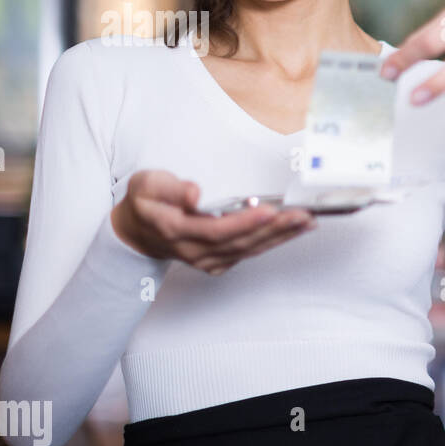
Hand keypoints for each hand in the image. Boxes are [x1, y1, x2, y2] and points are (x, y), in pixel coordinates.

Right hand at [111, 170, 315, 275]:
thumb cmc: (146, 202)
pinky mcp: (219, 261)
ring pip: (250, 249)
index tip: (269, 209)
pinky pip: (250, 252)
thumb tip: (194, 194)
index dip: (244, 222)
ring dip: (281, 236)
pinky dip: (274, 241)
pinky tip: (294, 230)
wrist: (137, 231)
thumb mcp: (147, 184)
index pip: (216, 230)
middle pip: (241, 242)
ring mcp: (207, 259)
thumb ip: (171, 188)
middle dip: (275, 228)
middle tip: (303, 214)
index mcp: (175, 230)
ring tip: (308, 220)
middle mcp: (193, 250)